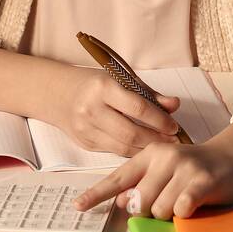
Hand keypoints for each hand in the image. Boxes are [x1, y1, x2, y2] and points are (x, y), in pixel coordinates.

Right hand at [0, 50, 180, 156]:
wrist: (58, 94)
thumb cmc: (93, 83)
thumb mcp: (119, 79)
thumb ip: (148, 93)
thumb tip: (174, 105)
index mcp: (103, 88)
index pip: (138, 108)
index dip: (160, 120)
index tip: (174, 126)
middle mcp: (92, 109)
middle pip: (131, 132)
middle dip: (156, 139)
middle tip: (173, 141)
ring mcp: (86, 129)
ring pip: (123, 147)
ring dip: (146, 149)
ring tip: (162, 146)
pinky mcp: (85, 143)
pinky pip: (114, 152)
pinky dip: (131, 151)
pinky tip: (143, 148)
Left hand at [75, 134, 232, 219]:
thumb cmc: (195, 169)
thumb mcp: (164, 171)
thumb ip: (142, 184)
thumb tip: (121, 201)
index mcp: (150, 155)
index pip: (118, 177)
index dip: (97, 193)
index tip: (78, 206)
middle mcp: (164, 158)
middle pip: (139, 202)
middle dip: (150, 212)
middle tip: (168, 202)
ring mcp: (184, 168)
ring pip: (159, 209)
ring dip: (170, 214)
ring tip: (184, 201)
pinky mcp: (203, 181)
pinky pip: (181, 208)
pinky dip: (183, 213)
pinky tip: (192, 205)